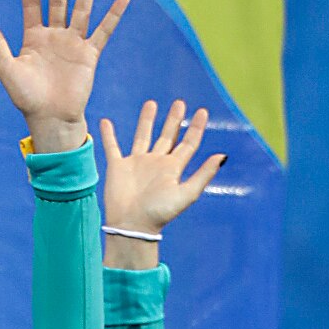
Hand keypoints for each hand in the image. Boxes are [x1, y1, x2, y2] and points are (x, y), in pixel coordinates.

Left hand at [0, 0, 128, 153]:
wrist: (51, 119)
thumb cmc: (27, 99)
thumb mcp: (7, 69)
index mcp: (33, 38)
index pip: (32, 4)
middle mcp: (54, 37)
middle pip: (58, 1)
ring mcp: (73, 44)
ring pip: (81, 10)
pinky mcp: (89, 55)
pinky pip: (103, 31)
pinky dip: (113, 15)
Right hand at [100, 100, 226, 266]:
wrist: (132, 226)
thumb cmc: (159, 213)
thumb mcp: (187, 194)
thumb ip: (203, 174)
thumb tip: (222, 155)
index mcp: (173, 169)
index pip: (188, 144)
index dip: (196, 128)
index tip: (202, 111)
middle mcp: (156, 164)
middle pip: (167, 136)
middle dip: (174, 120)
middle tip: (180, 103)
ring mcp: (137, 164)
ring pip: (143, 136)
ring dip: (147, 120)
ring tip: (151, 103)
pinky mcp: (118, 167)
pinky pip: (112, 147)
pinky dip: (108, 135)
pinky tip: (106, 122)